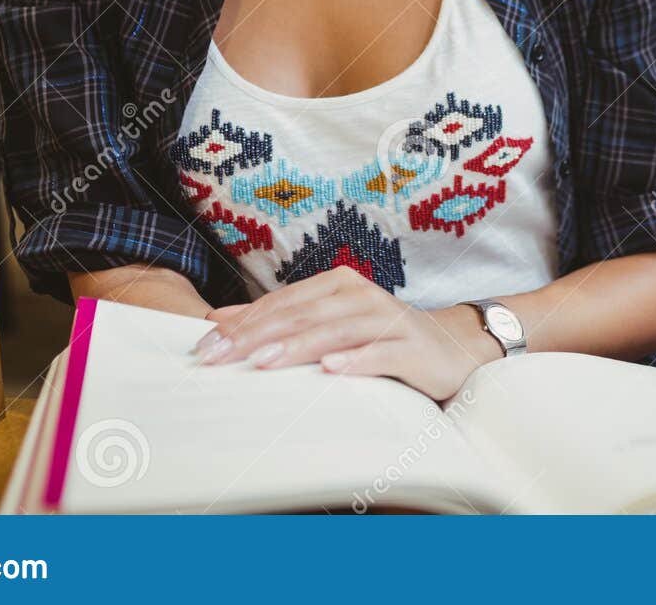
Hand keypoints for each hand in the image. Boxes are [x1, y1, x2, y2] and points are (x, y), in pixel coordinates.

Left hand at [192, 266, 502, 400]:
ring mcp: (387, 319)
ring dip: (297, 347)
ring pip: (334, 331)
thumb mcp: (326, 324)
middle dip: (256, 335)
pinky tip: (331, 370)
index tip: (205, 347)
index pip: (281, 303)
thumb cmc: (380, 338)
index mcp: (337, 285)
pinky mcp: (410, 347)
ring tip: (262, 362)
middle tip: (218, 356)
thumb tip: (218, 321)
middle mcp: (360, 295)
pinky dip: (356, 360)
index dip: (242, 323)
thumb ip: (279, 320)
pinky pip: (380, 353)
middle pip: (301, 315)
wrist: (450, 347)